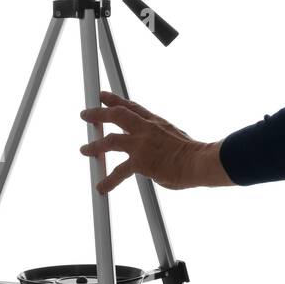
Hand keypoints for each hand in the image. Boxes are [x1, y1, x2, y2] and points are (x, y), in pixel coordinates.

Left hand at [79, 90, 232, 193]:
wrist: (200, 162)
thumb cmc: (194, 154)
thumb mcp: (175, 137)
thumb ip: (159, 143)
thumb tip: (154, 158)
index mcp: (156, 122)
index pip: (132, 107)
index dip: (116, 101)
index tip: (104, 97)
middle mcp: (146, 129)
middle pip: (116, 114)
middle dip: (98, 113)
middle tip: (85, 113)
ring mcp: (141, 144)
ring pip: (110, 140)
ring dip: (94, 145)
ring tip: (84, 149)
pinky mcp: (140, 162)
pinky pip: (119, 172)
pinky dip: (109, 181)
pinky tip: (102, 187)